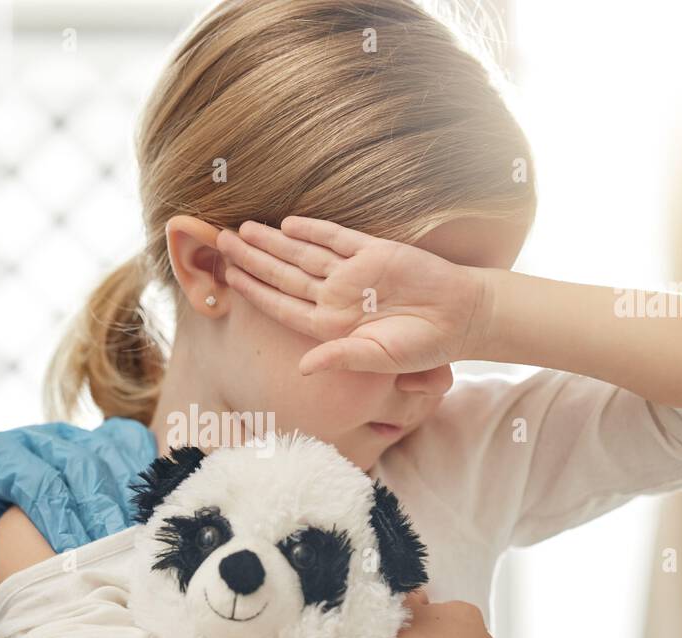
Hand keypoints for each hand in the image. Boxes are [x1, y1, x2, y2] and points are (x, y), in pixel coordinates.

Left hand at [0, 418, 158, 610]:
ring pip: (107, 452)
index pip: (38, 480)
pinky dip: (142, 471)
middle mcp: (35, 438)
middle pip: (79, 463)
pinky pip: (126, 445)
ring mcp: (68, 436)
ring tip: (135, 539)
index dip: (60, 517)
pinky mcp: (93, 442)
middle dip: (100, 511)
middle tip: (112, 553)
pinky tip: (151, 508)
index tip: (74, 554)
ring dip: (125, 496)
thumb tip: (16, 601)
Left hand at [217, 217, 491, 379]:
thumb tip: (303, 368)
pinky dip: (313, 230)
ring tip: (242, 229)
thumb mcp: (379, 358)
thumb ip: (340, 358)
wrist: (461, 317)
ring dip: (272, 242)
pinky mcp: (374, 252)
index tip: (228, 279)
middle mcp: (336, 297)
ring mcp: (353, 273)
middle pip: (284, 275)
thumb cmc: (422, 345)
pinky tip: (287, 223)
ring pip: (303, 254)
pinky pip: (337, 238)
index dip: (254, 292)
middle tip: (220, 242)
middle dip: (252, 259)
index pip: (282, 306)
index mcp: (331, 325)